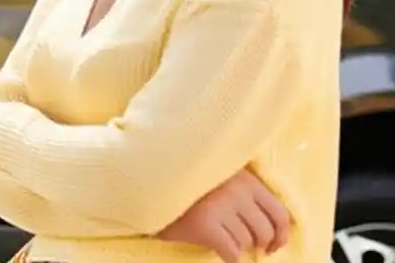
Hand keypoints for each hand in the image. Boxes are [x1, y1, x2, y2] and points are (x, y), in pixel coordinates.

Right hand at [158, 168, 290, 261]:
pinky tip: (220, 251)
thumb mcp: (222, 177)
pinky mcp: (205, 225)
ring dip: (237, 246)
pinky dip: (229, 257)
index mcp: (246, 178)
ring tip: (224, 238)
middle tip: (249, 246)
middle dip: (259, 244)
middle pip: (265, 231)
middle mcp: (236, 191)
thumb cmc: (189, 184)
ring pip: (246, 242)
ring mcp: (220, 208)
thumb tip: (275, 227)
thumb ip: (246, 192)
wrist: (150, 186)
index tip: (274, 245)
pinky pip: (231, 252)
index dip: (282, 234)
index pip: (280, 213)